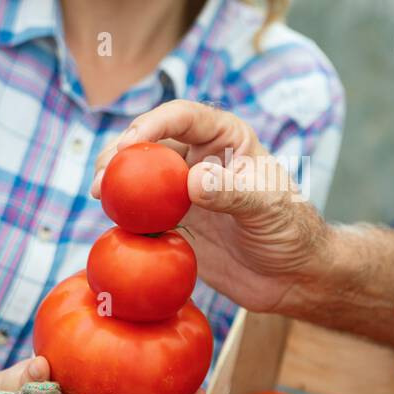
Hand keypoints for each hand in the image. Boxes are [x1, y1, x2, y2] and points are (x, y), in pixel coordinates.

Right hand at [90, 100, 331, 313]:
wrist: (294, 277)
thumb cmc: (293, 232)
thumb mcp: (268, 208)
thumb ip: (232, 192)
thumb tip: (192, 181)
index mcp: (227, 138)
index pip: (183, 116)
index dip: (152, 124)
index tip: (130, 144)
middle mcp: (202, 157)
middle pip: (151, 144)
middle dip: (121, 153)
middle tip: (101, 177)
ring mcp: (186, 190)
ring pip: (141, 177)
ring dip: (117, 183)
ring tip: (99, 195)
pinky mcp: (177, 222)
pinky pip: (144, 212)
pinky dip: (127, 216)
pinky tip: (114, 225)